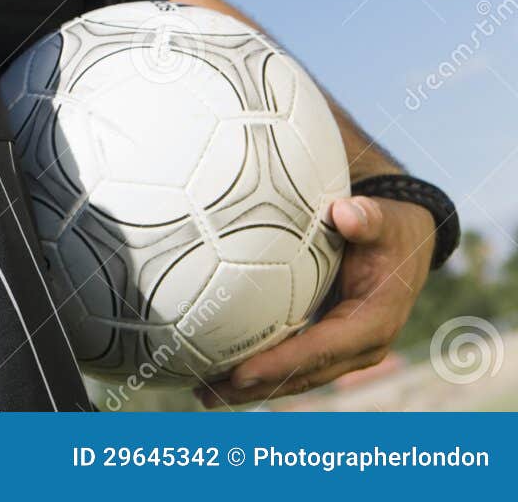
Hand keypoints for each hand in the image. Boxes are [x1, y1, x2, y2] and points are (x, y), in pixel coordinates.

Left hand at [194, 193, 435, 407]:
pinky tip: (220, 373)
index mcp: (374, 322)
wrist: (404, 243)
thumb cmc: (389, 230)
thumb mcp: (384, 222)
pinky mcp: (330, 345)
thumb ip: (367, 219)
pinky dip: (260, 371)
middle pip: (303, 375)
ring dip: (252, 389)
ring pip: (296, 377)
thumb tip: (345, 214)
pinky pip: (294, 363)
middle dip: (256, 387)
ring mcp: (345, 351)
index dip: (280, 364)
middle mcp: (361, 346)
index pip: (321, 349)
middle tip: (205, 394)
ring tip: (203, 394)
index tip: (238, 374)